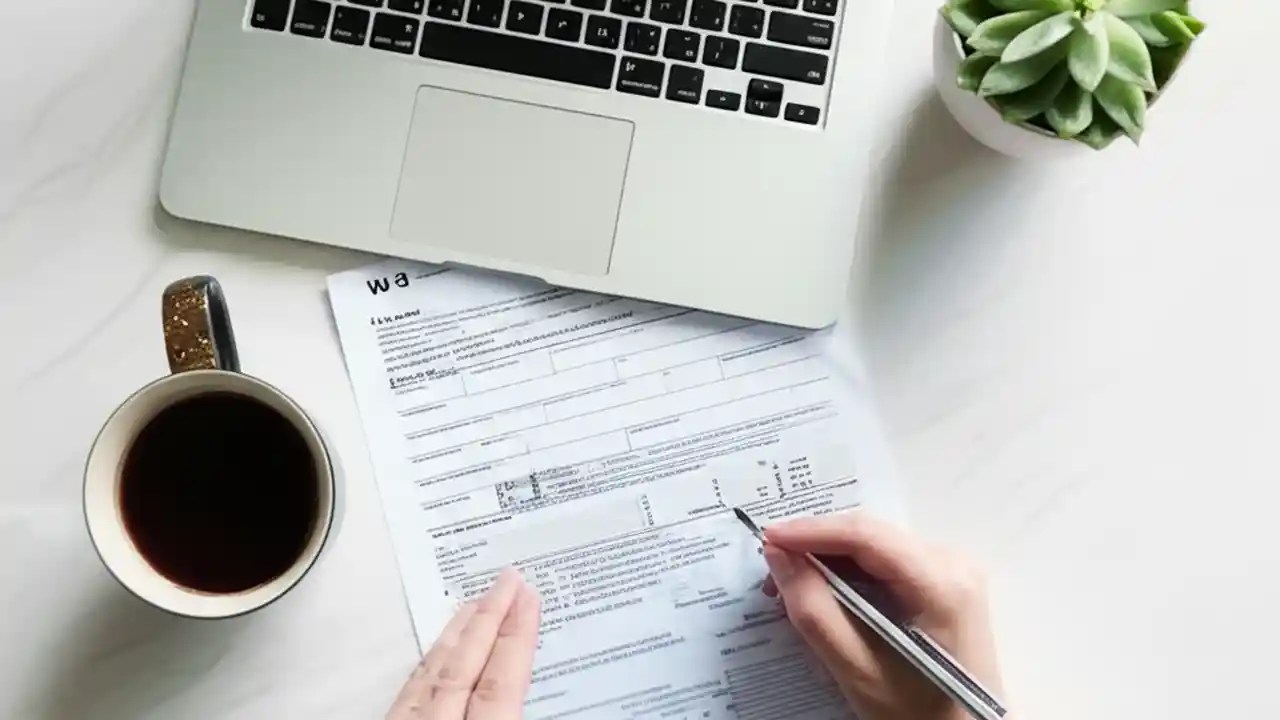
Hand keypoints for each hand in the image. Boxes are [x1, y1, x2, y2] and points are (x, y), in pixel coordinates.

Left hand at [387, 568, 540, 719]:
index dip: (516, 637)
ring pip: (433, 671)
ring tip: (476, 602)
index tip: (528, 595)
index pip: (501, 682)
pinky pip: (409, 690)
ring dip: (458, 633)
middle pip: (465, 664)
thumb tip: (522, 675)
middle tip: (508, 578)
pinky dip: (428, 665)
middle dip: (490, 618)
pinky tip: (435, 653)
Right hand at [761, 512, 1005, 719]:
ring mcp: (953, 569)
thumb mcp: (856, 668)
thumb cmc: (916, 711)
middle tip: (773, 574)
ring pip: (875, 545)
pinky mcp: (945, 580)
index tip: (767, 538)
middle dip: (816, 547)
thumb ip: (813, 609)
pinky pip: (887, 561)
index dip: (811, 530)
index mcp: (941, 584)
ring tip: (793, 588)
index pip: (866, 536)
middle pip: (870, 535)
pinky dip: (851, 571)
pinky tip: (826, 592)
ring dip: (830, 559)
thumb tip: (778, 555)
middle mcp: (953, 563)